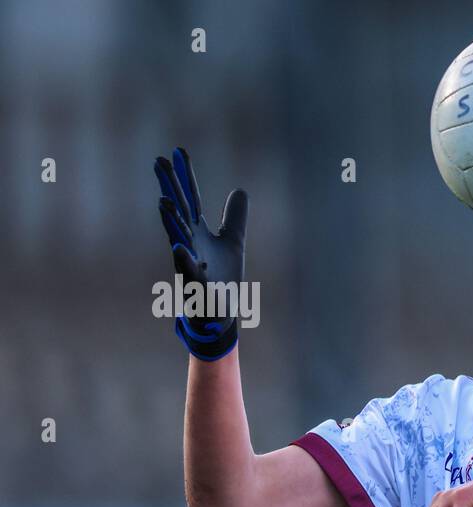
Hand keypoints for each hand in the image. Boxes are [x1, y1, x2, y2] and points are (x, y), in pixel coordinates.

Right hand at [154, 146, 248, 359]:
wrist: (219, 314)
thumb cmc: (222, 278)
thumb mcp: (233, 241)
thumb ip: (235, 216)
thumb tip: (240, 189)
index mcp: (198, 233)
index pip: (190, 199)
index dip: (185, 175)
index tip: (178, 150)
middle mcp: (190, 244)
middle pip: (179, 211)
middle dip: (170, 188)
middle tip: (158, 161)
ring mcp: (190, 264)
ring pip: (178, 240)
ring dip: (171, 222)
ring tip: (164, 202)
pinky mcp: (196, 287)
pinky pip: (189, 272)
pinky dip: (185, 260)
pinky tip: (180, 248)